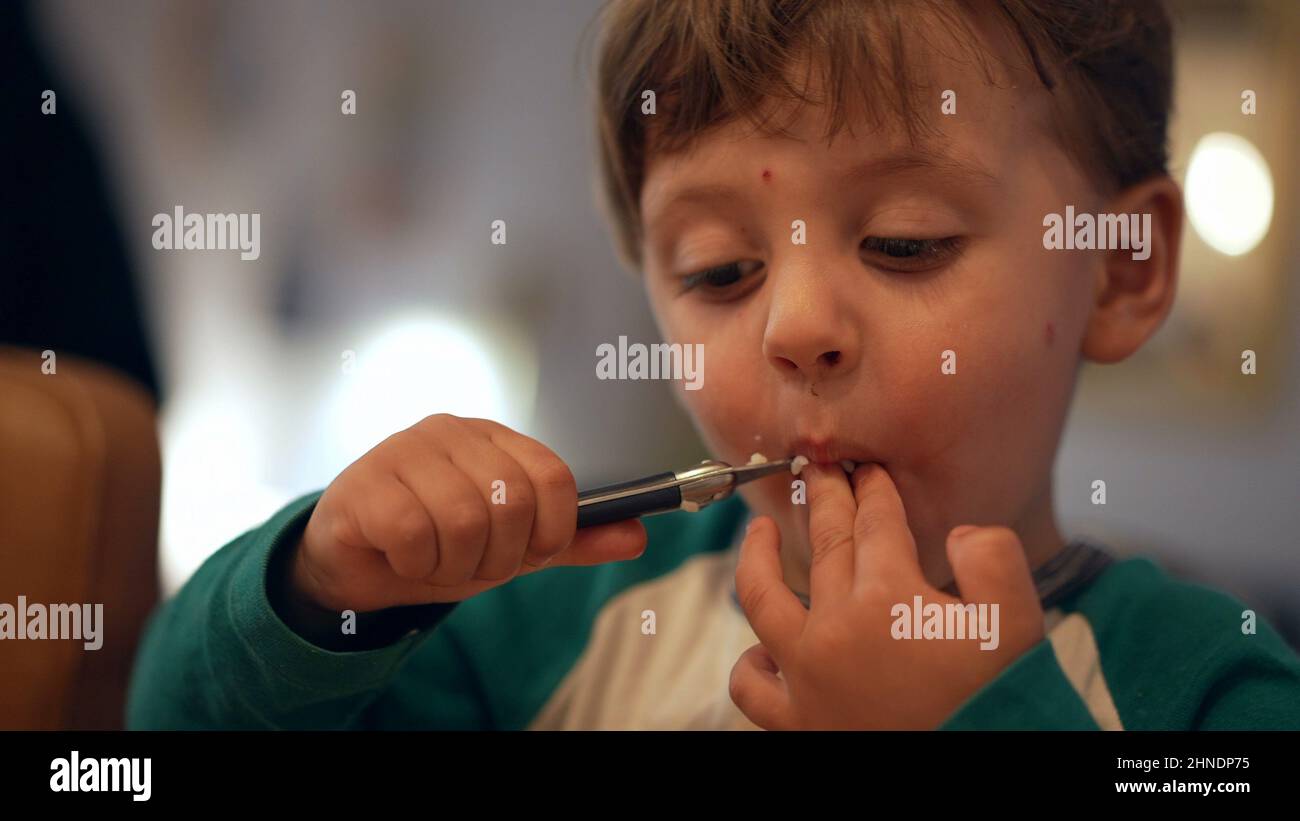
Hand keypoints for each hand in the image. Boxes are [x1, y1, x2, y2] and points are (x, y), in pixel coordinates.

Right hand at [292, 414, 645, 612]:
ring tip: (434, 561)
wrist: (356, 565)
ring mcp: (404, 449)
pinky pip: (412, 532)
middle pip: (512, 502)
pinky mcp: (364, 482)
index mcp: (495, 439)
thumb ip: (570, 540)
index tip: (529, 554)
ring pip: (464, 521)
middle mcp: (452, 431)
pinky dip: (414, 563)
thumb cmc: (436, 545)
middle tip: (470, 564)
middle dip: (498, 556)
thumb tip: (637, 536)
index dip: (551, 531)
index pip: (553, 478)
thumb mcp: (512, 547)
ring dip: (453, 565)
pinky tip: (401, 557)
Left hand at [729, 463, 1044, 728]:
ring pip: (762, 597)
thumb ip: (994, 561)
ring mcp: (807, 674)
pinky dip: (751, 663)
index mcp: (888, 597)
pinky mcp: (796, 721)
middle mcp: (836, 627)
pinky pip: (752, 685)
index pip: (875, 522)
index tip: (868, 470)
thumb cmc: (995, 702)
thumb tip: (959, 532)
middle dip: (824, 499)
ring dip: (757, 556)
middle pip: (824, 543)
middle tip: (820, 471)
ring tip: (759, 529)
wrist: (972, 776)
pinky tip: (762, 649)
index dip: (873, 489)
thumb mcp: (1016, 625)